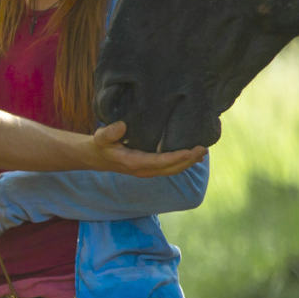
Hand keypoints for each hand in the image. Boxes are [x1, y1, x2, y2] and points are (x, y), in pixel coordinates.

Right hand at [86, 121, 206, 176]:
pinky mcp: (148, 168)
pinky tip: (190, 156)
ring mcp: (146, 171)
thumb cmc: (99, 144)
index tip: (191, 151)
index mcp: (134, 163)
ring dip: (187, 163)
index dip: (177, 157)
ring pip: (171, 170)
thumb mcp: (100, 136)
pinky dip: (181, 163)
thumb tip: (122, 126)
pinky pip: (168, 168)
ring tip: (202, 153)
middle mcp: (143, 170)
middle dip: (188, 160)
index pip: (160, 162)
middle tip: (203, 149)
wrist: (95, 157)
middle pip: (171, 169)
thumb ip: (109, 132)